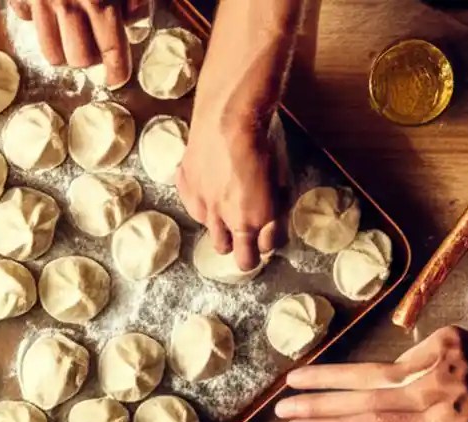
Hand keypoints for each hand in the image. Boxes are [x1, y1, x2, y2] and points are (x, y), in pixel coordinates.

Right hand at [6, 0, 147, 85]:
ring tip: (73, 34)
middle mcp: (67, 4)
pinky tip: (46, 9)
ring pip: (50, 52)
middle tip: (96, 47)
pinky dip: (35, 18)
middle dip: (90, 59)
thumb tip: (132, 20)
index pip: (111, 49)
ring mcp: (40, 1)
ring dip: (63, 50)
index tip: (117, 78)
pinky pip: (25, 19)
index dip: (117, 70)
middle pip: (78, 59)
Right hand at [176, 116, 281, 270]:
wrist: (227, 118)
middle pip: (229, 253)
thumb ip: (276, 214)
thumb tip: (271, 235)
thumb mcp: (282, 182)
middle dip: (240, 247)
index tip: (265, 238)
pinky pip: (193, 205)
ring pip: (210, 232)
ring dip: (221, 227)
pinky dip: (202, 200)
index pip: (255, 257)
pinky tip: (210, 184)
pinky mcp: (185, 187)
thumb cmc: (264, 145)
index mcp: (250, 221)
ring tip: (229, 207)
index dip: (262, 249)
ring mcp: (201, 205)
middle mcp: (223, 220)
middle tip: (247, 228)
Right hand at [275, 325, 467, 421]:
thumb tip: (378, 419)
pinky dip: (393, 371)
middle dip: (317, 405)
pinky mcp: (448, 338)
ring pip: (373, 372)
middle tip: (280, 411)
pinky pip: (406, 358)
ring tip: (294, 381)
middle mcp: (442, 394)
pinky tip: (378, 375)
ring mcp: (444, 362)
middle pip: (364, 400)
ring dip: (329, 379)